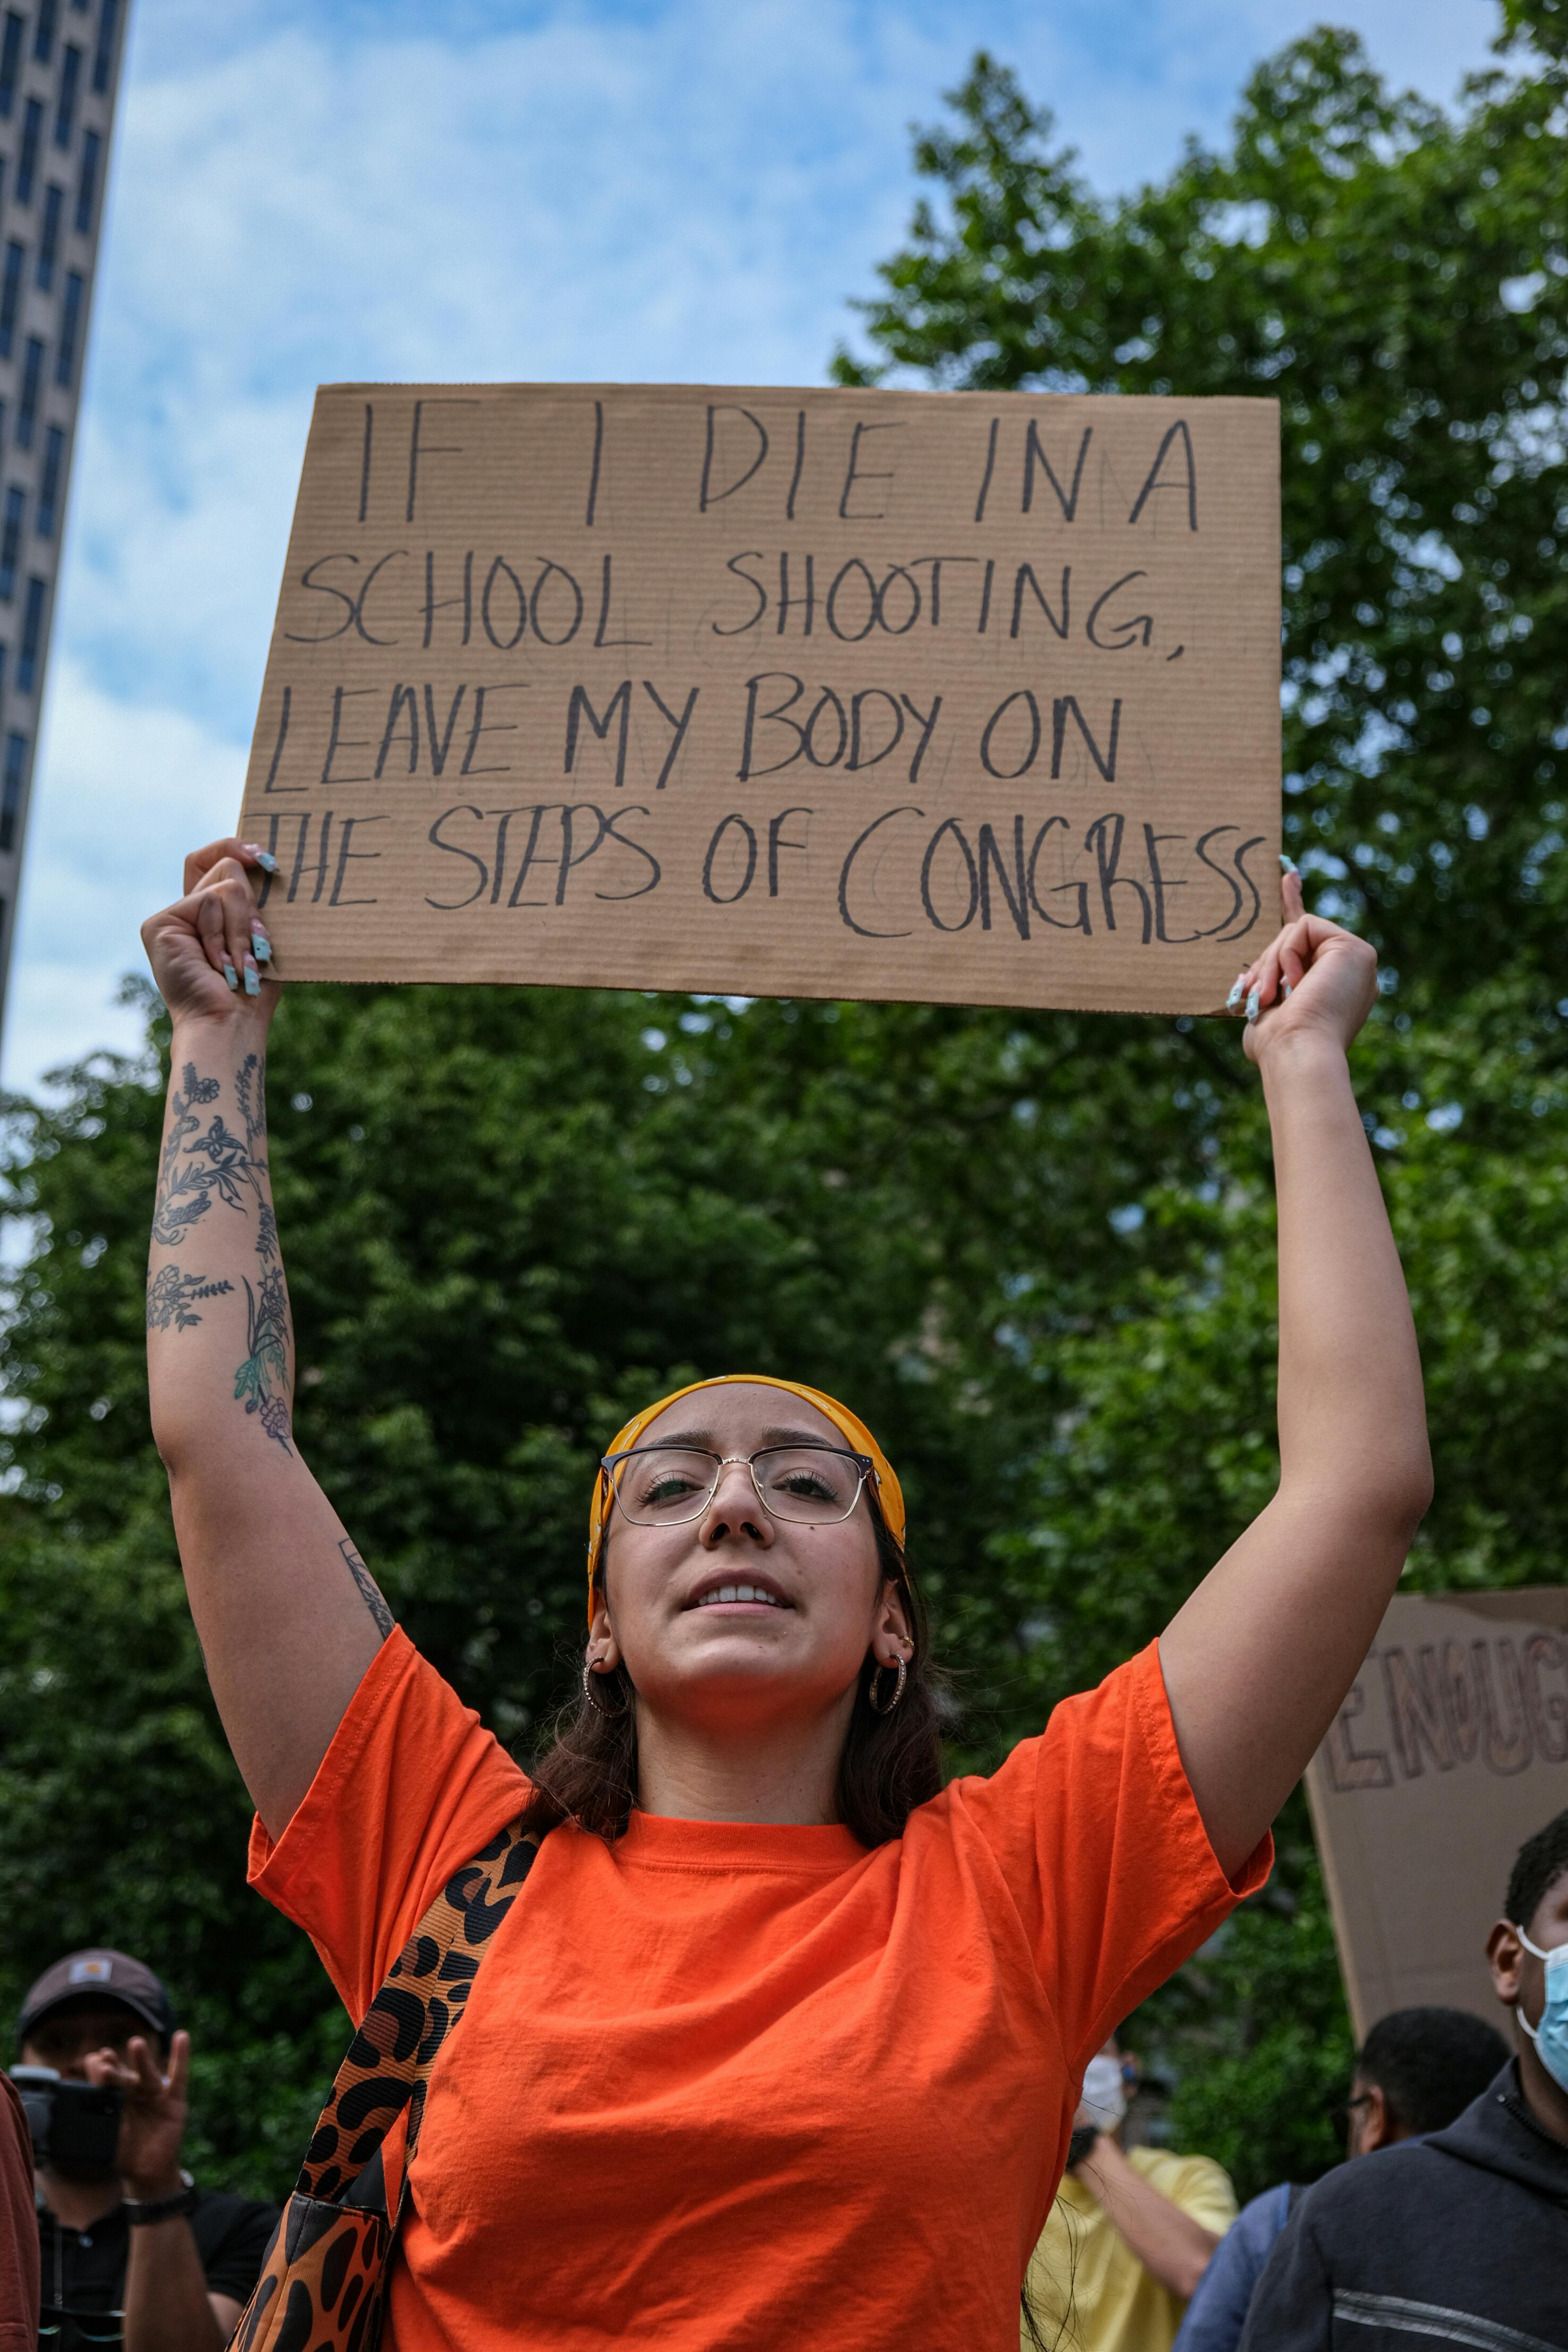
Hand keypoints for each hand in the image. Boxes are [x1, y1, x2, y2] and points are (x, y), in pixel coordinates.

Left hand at [81, 2031, 191, 2199]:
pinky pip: (179, 2076)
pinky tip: (182, 2036)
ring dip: (142, 2059)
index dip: (99, 2073)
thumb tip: (88, 2111)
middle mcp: (134, 2093)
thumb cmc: (125, 2155)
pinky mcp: (174, 2100)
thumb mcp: (110, 2141)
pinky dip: (181, 2056)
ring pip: (147, 2075)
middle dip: (115, 2068)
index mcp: (116, 2100)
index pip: (106, 2083)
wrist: (148, 2172)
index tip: (91, 2062)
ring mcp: (155, 2095)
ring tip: (136, 2044)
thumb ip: (104, 2125)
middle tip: (104, 2057)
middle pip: (124, 2077)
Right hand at [141, 841, 277, 1029]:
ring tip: (239, 966)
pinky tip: (220, 965)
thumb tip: (266, 866)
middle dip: (252, 909)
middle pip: (226, 869)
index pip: (214, 859)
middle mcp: (187, 911)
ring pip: (226, 886)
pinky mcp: (159, 924)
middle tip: (256, 948)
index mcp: (209, 913)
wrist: (230, 1022)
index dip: (235, 848)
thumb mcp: (260, 939)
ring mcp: (170, 917)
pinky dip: (225, 934)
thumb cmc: (252, 991)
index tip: (267, 861)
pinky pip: (209, 901)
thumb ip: (255, 904)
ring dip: (243, 929)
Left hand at [1229, 866, 1379, 1068]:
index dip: (1295, 904)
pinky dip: (1288, 953)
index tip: (1288, 876)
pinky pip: (1304, 926)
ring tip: (1269, 997)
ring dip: (1271, 962)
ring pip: (1297, 931)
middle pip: (1295, 938)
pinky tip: (1294, 984)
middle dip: (1266, 961)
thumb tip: (1256, 981)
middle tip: (1254, 996)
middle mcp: (1351, 974)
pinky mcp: (1356, 949)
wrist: (1297, 1053)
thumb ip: (1270, 988)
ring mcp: (1358, 960)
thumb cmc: (1278, 1045)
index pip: (1311, 941)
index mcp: (1334, 990)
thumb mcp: (1267, 1010)